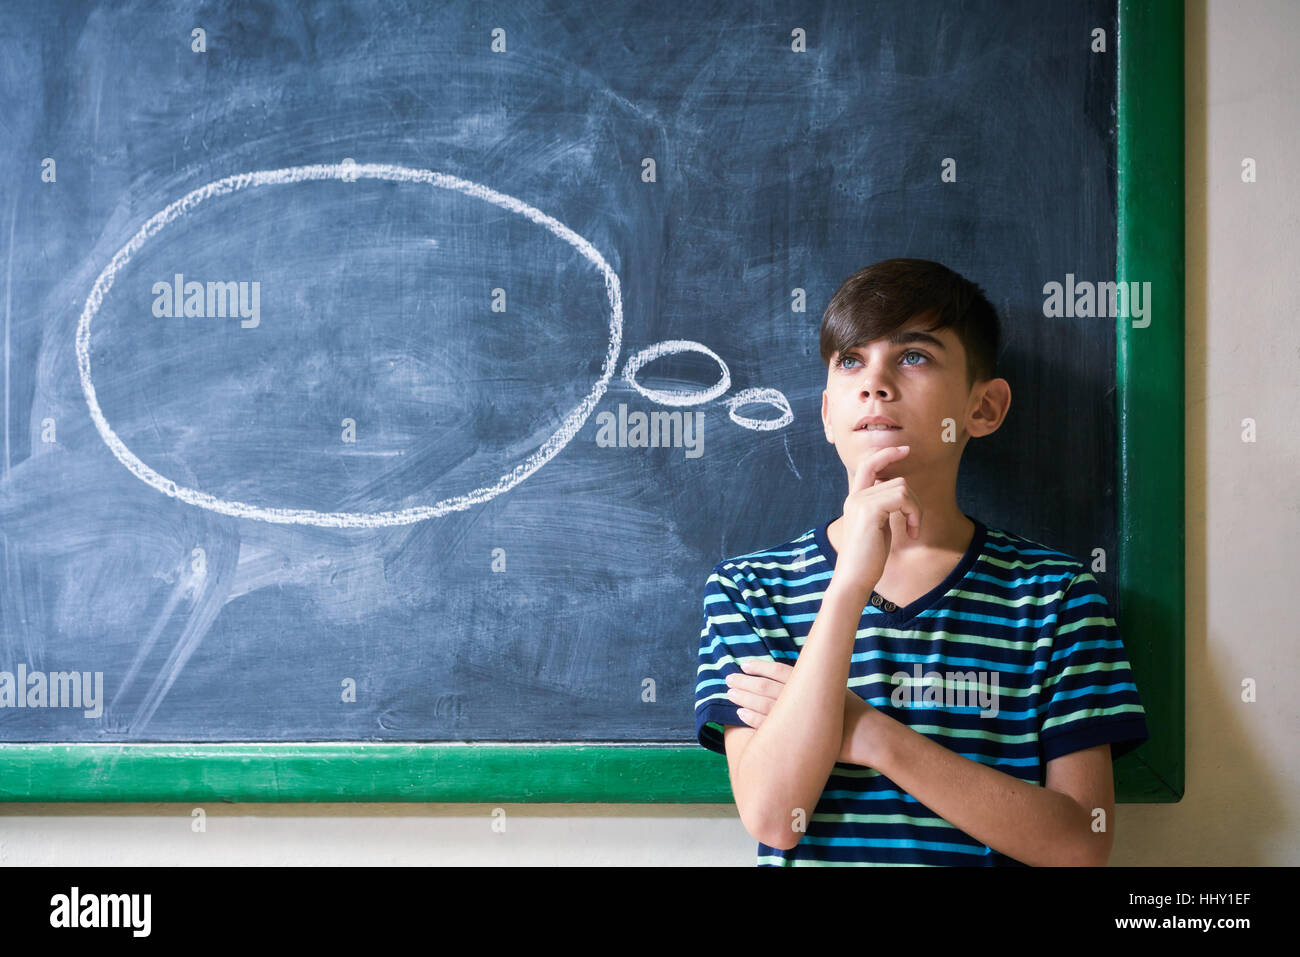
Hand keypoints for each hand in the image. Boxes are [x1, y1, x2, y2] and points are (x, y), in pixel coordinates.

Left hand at [726, 658, 879, 765]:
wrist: (869, 735)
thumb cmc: (855, 713)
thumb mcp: (835, 689)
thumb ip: (814, 684)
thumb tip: (796, 681)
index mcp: (811, 680)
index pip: (779, 670)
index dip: (760, 667)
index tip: (744, 665)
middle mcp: (803, 695)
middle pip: (765, 686)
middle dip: (745, 682)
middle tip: (728, 679)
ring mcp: (799, 715)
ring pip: (763, 704)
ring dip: (744, 699)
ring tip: (730, 695)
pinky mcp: (798, 735)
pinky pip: (768, 726)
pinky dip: (751, 719)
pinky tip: (739, 715)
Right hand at [834, 445, 922, 597]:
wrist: (853, 578)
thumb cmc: (867, 559)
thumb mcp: (878, 528)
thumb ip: (884, 509)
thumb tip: (901, 495)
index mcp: (855, 500)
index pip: (868, 464)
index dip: (887, 454)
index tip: (905, 449)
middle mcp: (855, 497)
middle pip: (896, 479)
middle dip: (914, 500)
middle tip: (915, 523)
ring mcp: (860, 502)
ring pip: (902, 487)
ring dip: (916, 509)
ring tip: (912, 529)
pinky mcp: (869, 510)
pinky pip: (902, 498)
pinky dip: (914, 514)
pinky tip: (911, 532)